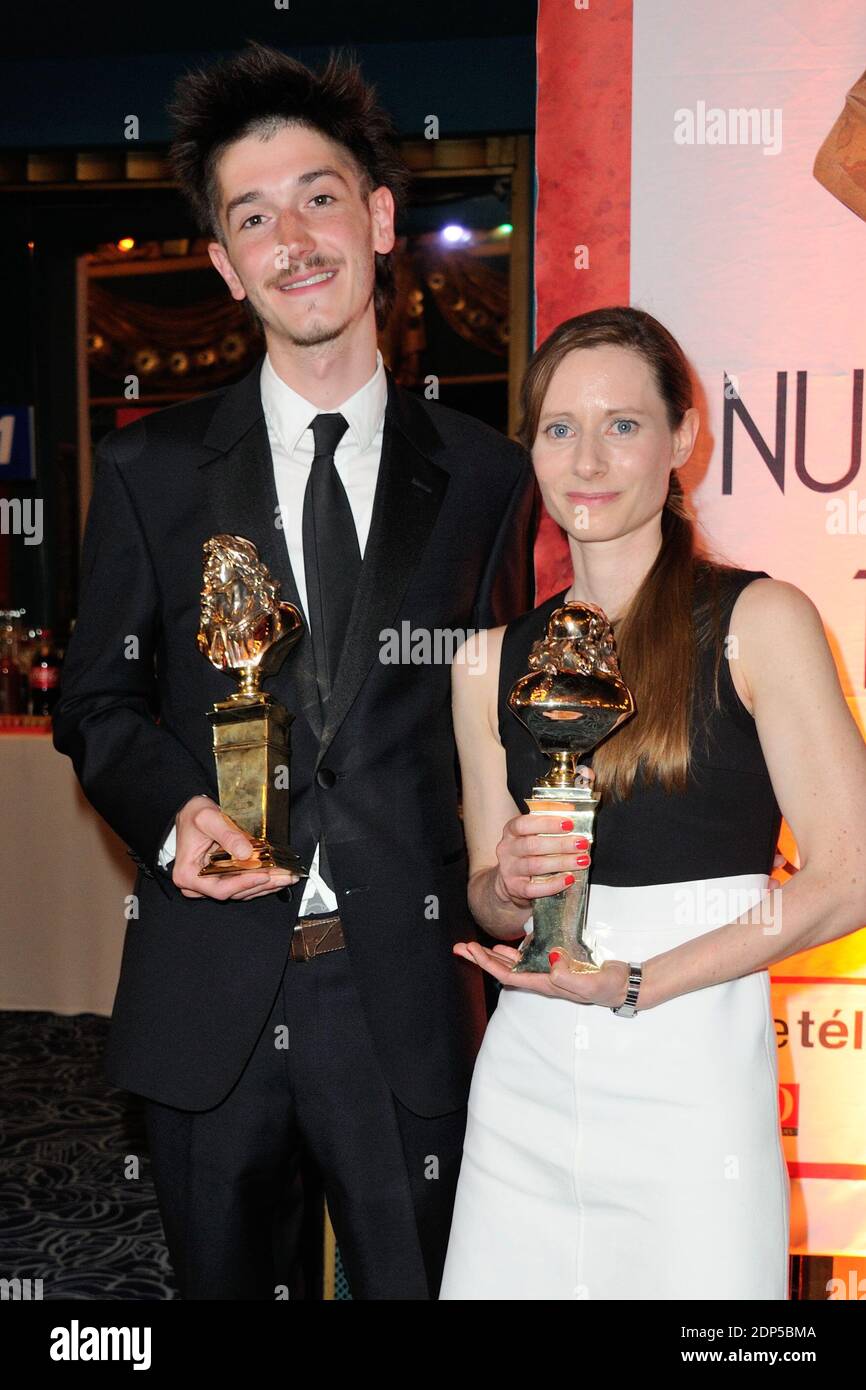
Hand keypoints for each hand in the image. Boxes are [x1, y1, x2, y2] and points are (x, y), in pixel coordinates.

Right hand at [171, 795, 299, 900]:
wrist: (191, 813)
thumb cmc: (193, 816)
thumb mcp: (207, 818)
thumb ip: (227, 834)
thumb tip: (245, 852)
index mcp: (189, 874)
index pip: (220, 889)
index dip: (244, 884)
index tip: (264, 875)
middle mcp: (198, 884)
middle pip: (235, 892)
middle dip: (263, 884)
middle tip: (285, 876)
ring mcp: (211, 883)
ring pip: (242, 891)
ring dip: (267, 884)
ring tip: (287, 876)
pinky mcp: (222, 879)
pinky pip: (243, 884)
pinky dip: (262, 880)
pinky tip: (278, 875)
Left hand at [453, 939, 629, 1005]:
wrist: (623, 985)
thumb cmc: (607, 986)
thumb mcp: (589, 983)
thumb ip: (569, 977)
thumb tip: (551, 964)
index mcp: (544, 984)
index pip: (508, 975)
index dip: (488, 963)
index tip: (472, 950)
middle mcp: (541, 978)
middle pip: (503, 969)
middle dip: (480, 959)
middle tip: (460, 947)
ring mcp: (547, 972)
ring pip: (513, 964)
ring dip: (492, 955)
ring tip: (473, 947)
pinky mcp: (556, 964)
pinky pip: (528, 958)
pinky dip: (513, 951)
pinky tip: (505, 946)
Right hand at [492, 765, 593, 910]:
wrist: (508, 883)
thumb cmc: (528, 852)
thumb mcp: (535, 832)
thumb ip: (557, 810)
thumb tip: (586, 775)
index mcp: (512, 831)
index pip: (524, 823)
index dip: (546, 821)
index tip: (569, 822)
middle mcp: (507, 849)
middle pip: (533, 845)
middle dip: (560, 844)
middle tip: (582, 843)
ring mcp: (510, 870)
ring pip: (535, 865)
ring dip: (561, 862)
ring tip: (581, 861)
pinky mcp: (515, 889)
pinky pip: (534, 889)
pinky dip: (553, 884)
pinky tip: (568, 879)